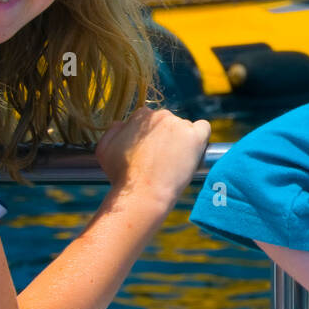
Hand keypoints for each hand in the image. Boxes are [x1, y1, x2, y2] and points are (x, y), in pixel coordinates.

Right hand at [94, 107, 210, 207]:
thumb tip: (121, 123)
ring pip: (185, 128)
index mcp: (141, 115)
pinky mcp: (195, 137)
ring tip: (175, 162)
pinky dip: (201, 137)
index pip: (151, 120)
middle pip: (168, 122)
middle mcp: (161, 115)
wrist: (143, 193)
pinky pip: (204, 128)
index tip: (151, 151)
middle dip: (166, 137)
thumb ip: (113, 131)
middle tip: (163, 159)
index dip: (151, 136)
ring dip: (182, 140)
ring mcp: (180, 124)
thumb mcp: (104, 149)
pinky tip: (195, 150)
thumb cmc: (122, 176)